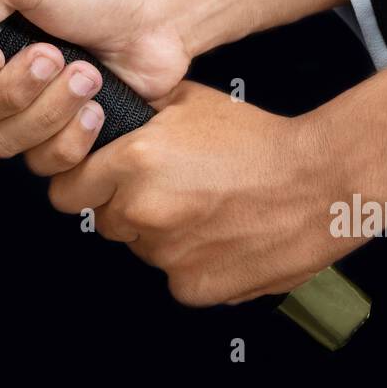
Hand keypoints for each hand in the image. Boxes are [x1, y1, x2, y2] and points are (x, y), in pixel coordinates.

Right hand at [0, 0, 345, 167]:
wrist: (158, 13)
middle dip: (13, 86)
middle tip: (52, 54)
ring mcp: (27, 107)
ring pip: (2, 140)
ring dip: (49, 107)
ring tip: (85, 72)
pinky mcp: (62, 136)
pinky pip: (43, 162)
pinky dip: (72, 134)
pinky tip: (96, 105)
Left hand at [45, 81, 352, 306]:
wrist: (319, 182)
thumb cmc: (261, 140)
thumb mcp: (190, 101)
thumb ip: (140, 111)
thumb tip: (106, 113)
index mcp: (135, 161)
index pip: (67, 191)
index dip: (82, 185)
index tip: (95, 182)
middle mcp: (143, 209)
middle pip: (106, 220)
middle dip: (126, 206)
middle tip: (168, 189)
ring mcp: (167, 254)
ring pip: (142, 248)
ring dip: (161, 233)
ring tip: (205, 207)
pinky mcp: (193, 286)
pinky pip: (175, 275)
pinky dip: (191, 259)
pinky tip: (220, 233)